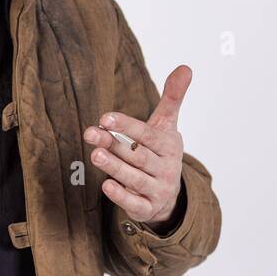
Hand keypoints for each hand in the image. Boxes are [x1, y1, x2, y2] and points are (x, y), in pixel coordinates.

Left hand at [83, 64, 190, 225]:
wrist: (170, 194)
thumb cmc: (161, 153)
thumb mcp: (166, 126)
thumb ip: (172, 98)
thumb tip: (185, 67)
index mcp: (168, 146)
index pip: (147, 135)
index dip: (127, 126)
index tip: (105, 117)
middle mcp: (165, 168)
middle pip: (137, 156)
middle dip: (114, 145)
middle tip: (91, 134)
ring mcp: (157, 189)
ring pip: (135, 179)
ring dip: (115, 168)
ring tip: (95, 155)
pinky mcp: (147, 208)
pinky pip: (135, 203)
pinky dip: (122, 196)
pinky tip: (106, 186)